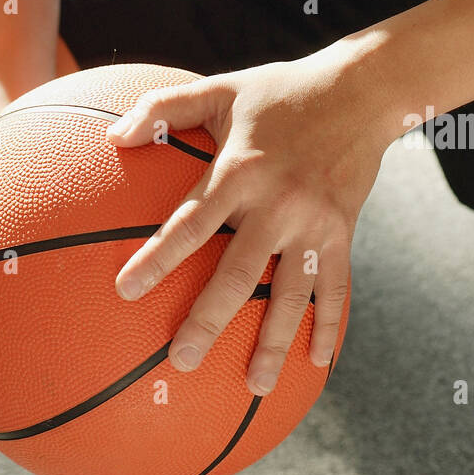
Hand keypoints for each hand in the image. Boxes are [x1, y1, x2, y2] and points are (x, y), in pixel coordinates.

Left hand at [105, 46, 398, 393]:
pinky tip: (318, 363)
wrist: (360, 91)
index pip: (192, 222)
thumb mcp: (221, 88)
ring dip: (274, 343)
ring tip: (255, 387)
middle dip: (209, 321)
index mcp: (241, 169)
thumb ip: (165, 107)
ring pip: (292, 295)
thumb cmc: (280, 90)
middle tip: (180, 360)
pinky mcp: (342, 233)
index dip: (159, 257)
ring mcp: (314, 223)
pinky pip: (337, 288)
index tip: (127, 291)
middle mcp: (278, 202)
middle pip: (239, 273)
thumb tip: (113, 136)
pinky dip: (330, 326)